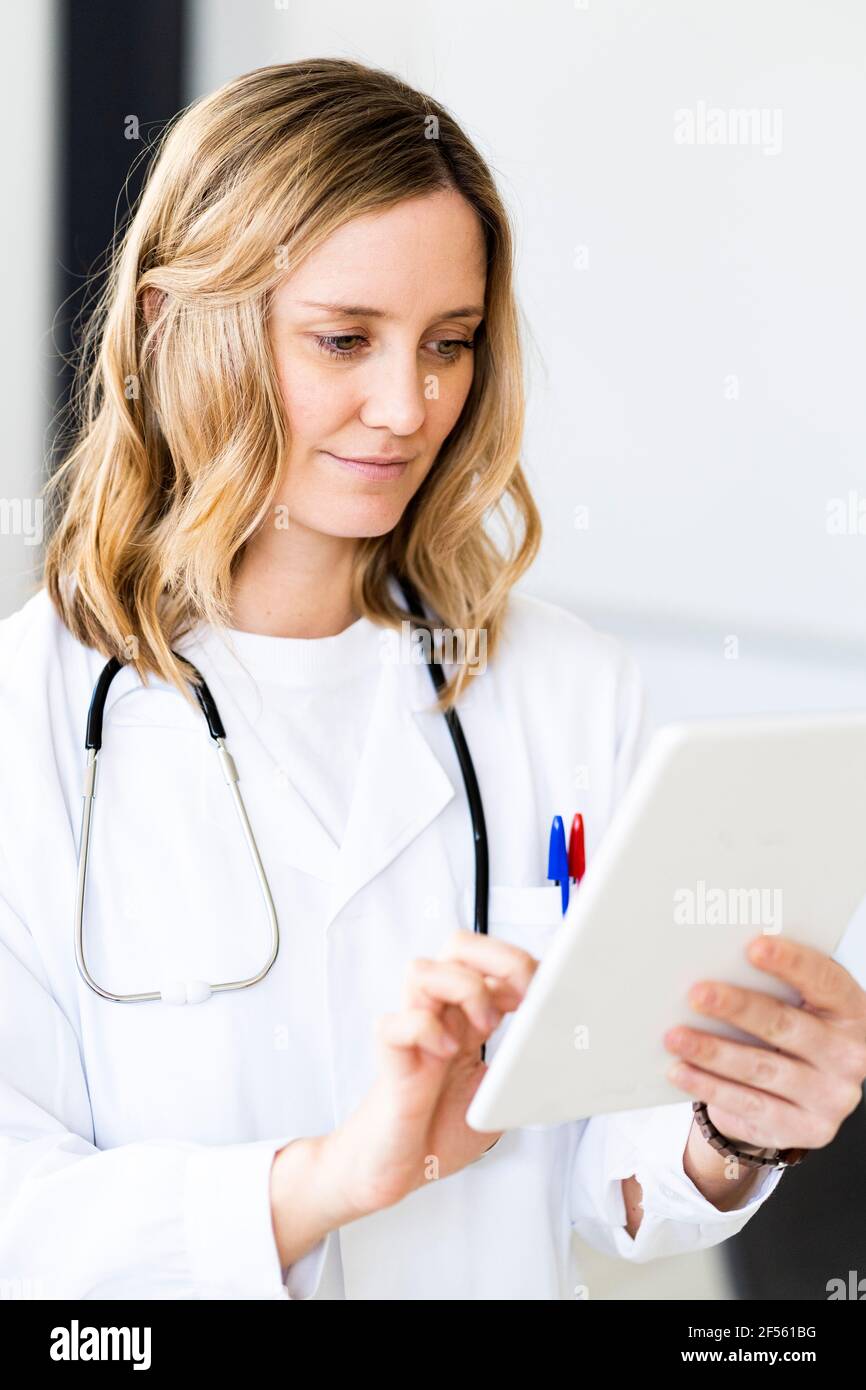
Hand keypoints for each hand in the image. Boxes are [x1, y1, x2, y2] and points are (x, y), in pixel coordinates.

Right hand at [325, 929, 539, 1217]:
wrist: (393, 1170)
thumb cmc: (437, 1130)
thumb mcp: (498, 1098)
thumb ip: (522, 1072)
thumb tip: (561, 1054)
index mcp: (467, 1018)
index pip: (490, 961)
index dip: (523, 965)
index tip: (549, 990)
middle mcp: (439, 1016)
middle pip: (458, 947)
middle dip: (496, 958)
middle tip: (521, 995)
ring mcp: (413, 1034)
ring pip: (421, 970)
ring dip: (462, 989)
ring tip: (483, 1026)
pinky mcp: (391, 1060)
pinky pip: (394, 1023)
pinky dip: (424, 1029)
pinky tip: (445, 1053)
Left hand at [663, 935, 865, 1153]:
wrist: (803, 1097)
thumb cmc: (792, 1030)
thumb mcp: (797, 1005)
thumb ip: (773, 984)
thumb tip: (717, 958)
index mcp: (851, 1012)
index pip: (826, 982)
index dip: (792, 962)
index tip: (754, 947)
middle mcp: (850, 1057)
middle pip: (786, 1026)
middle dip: (737, 1008)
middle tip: (695, 993)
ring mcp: (830, 1098)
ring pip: (761, 1069)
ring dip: (712, 1051)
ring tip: (674, 1036)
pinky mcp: (804, 1130)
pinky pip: (748, 1105)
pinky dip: (708, 1086)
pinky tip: (680, 1071)